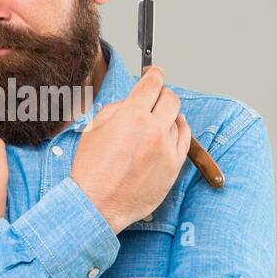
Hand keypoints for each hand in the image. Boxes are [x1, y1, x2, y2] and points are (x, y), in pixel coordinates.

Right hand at [70, 66, 190, 233]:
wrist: (97, 204)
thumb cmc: (91, 169)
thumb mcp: (94, 129)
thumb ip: (117, 109)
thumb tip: (132, 103)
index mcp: (132, 115)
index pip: (152, 84)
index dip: (154, 74)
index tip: (154, 73)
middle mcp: (154, 129)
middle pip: (171, 99)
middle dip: (163, 94)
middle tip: (156, 97)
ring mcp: (167, 149)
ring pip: (177, 120)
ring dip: (168, 117)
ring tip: (156, 122)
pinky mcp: (174, 167)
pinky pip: (185, 140)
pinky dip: (179, 131)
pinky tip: (172, 131)